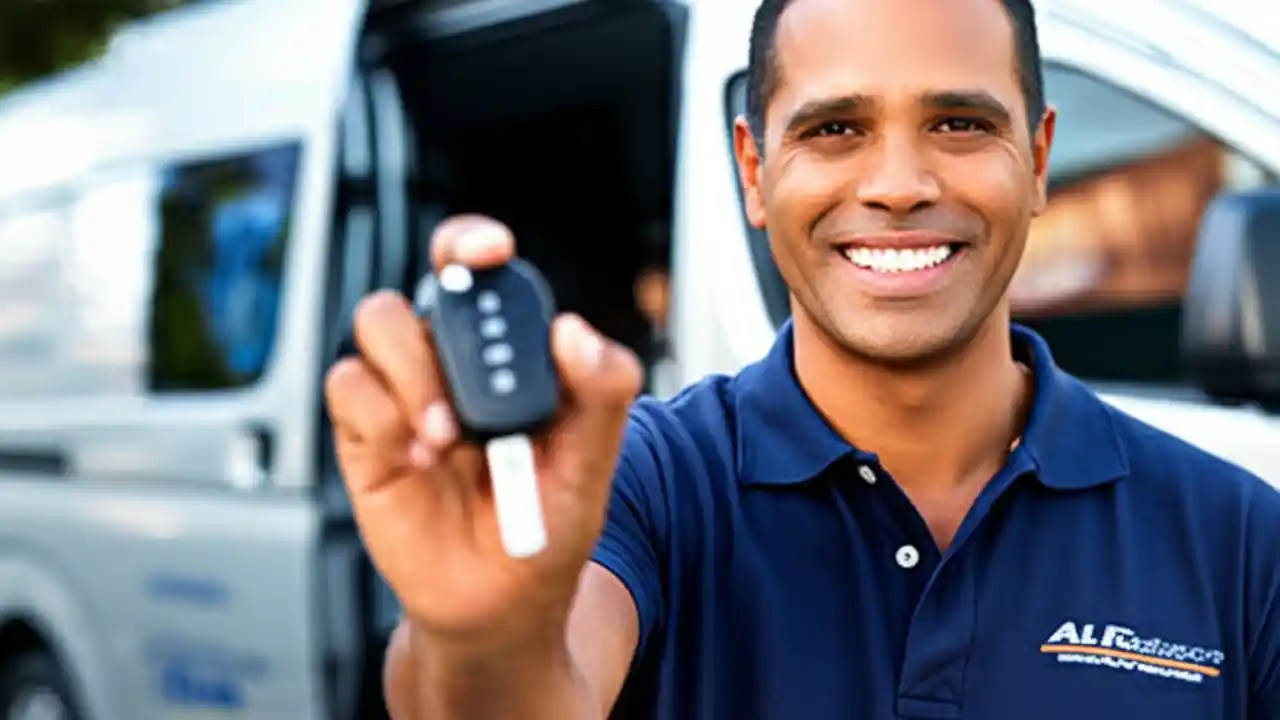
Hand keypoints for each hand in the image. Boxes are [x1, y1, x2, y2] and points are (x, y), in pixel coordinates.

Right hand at [324, 215, 642, 656]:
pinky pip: (349, 386)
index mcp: (506, 351)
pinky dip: (381, 413)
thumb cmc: (548, 524)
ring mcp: (405, 394)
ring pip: (379, 325)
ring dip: (414, 372)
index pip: (478, 269)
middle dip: (442, 313)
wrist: (500, 604)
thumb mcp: (593, 462)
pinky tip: (419, 458)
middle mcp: (450, 361)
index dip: (472, 242)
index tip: (491, 250)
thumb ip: (602, 393)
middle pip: (419, 288)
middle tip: (467, 368)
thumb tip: (574, 331)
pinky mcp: (366, 434)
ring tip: (448, 435)